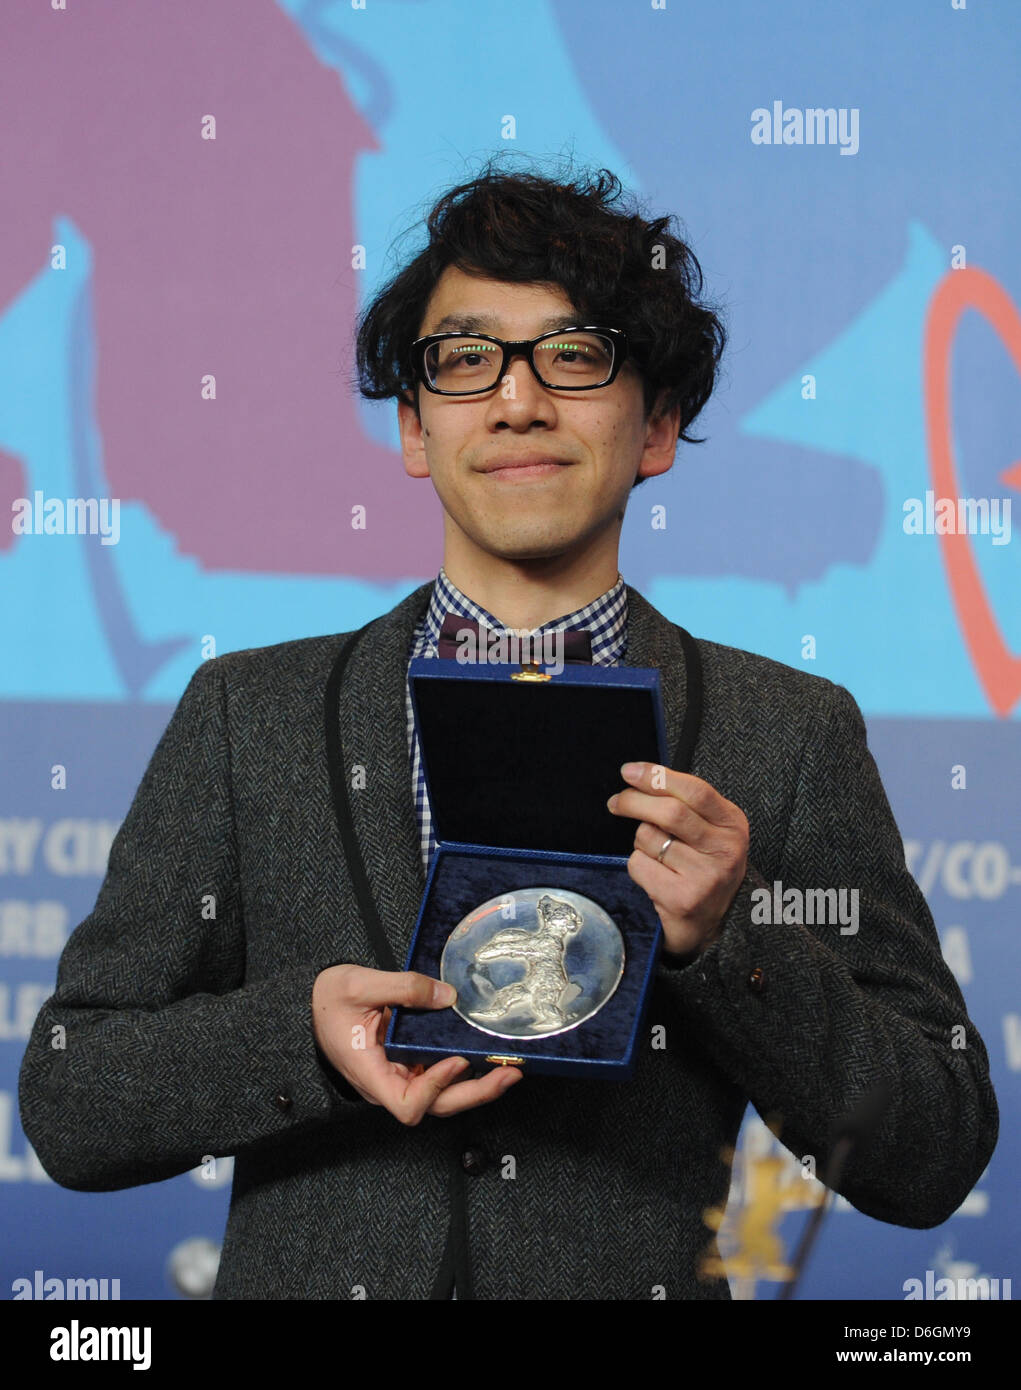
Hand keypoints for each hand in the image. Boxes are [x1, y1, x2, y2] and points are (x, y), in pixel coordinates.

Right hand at [312, 964, 521, 1124]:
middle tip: (508, 1073)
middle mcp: (387, 1082)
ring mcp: (399, 1075)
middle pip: (436, 1105)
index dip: (434, 1088)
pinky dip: (465, 1070)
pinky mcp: (407, 1064)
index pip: (406, 1103)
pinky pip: (439, 1076)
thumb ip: (403, 988)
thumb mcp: (359, 984)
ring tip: (509, 1069)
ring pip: (442, 1095)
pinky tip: (487, 1058)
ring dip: (477, 1085)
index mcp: (370, 1072)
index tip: (455, 1061)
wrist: (312, 1003)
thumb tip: (447, 996)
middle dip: (475, 1092)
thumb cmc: (327, 1000)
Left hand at [607, 761, 748, 959]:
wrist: (709, 925)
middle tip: (615, 802)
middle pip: (670, 812)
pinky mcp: (683, 899)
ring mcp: (706, 877)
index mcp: (733, 824)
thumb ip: (685, 803)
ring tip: (654, 853)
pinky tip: (654, 876)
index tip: (629, 771)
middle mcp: (725, 850)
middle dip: (634, 801)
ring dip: (640, 840)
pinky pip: (639, 865)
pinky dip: (637, 865)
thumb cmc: (702, 867)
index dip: (657, 776)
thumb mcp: (709, 831)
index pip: (695, 790)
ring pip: (649, 838)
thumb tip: (639, 776)